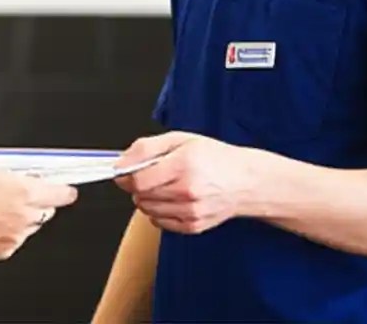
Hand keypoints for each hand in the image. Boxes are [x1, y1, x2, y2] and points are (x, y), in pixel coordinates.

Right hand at [0, 169, 77, 259]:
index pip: (62, 194)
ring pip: (31, 227)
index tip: (66, 191)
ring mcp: (15, 236)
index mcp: (26, 193)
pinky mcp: (4, 251)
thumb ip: (23, 178)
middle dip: (39, 204)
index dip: (64, 191)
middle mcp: (25, 217)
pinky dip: (9, 233)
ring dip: (23, 219)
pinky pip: (15, 240)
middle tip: (21, 198)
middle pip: (47, 211)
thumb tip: (37, 181)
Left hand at [113, 131, 256, 234]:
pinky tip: (173, 199)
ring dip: (148, 198)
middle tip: (152, 175)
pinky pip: (159, 222)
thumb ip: (146, 148)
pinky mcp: (193, 226)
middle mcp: (188, 191)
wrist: (246, 182)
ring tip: (165, 185)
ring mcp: (191, 212)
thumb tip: (120, 162)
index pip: (139, 180)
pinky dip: (159, 211)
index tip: (126, 171)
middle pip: (141, 196)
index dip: (126, 176)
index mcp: (184, 165)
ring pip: (147, 210)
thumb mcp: (180, 139)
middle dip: (138, 185)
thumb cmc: (215, 158)